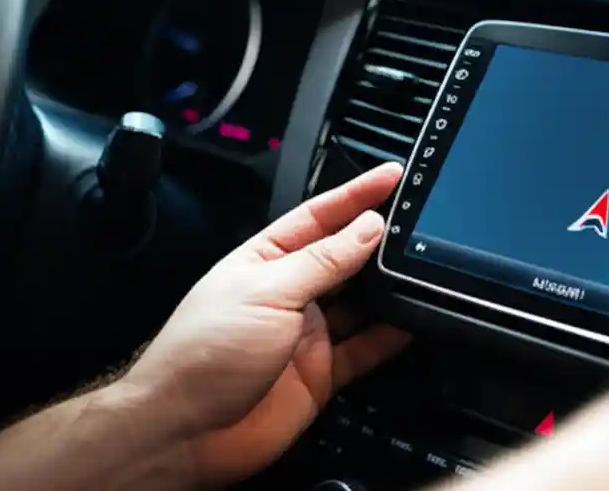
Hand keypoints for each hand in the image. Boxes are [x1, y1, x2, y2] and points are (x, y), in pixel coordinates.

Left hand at [119, 162, 410, 486]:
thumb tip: (368, 227)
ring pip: (362, 302)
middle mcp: (289, 292)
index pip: (320, 216)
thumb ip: (324, 261)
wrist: (183, 433)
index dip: (357, 193)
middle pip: (345, 257)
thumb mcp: (268, 292)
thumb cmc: (201, 354)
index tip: (393, 175)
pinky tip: (415, 321)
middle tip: (419, 222)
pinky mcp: (321, 373)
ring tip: (424, 268)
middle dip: (380, 239)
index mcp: (266, 260)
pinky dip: (391, 336)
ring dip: (390, 288)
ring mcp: (306, 333)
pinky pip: (366, 348)